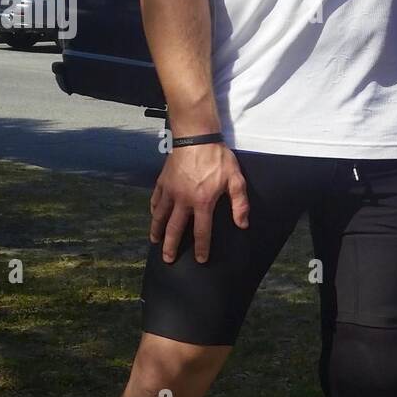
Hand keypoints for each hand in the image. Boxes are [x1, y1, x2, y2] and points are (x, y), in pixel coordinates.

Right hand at [149, 142, 249, 264]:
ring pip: (160, 216)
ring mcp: (170, 191)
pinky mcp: (163, 182)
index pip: (202, 231)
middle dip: (171, 246)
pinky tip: (153, 215)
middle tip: (168, 259)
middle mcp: (183, 201)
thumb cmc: (218, 158)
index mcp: (202, 202)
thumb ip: (240, 203)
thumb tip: (242, 224)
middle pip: (175, 229)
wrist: (196, 137)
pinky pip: (156, 200)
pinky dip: (154, 210)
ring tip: (155, 242)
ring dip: (157, 231)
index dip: (202, 248)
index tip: (200, 260)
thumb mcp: (236, 179)